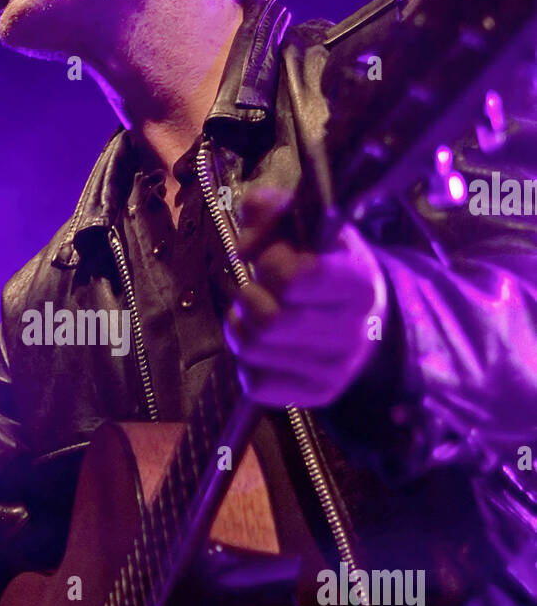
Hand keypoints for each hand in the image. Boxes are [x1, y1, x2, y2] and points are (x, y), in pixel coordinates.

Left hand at [223, 189, 387, 407]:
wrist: (364, 317)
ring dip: (241, 324)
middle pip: (269, 320)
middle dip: (250, 296)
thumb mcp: (307, 224)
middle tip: (258, 286)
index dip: (271, 261)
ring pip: (254, 350)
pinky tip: (263, 342)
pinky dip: (246, 360)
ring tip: (257, 309)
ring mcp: (336, 370)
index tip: (273, 256)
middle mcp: (353, 332)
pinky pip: (256, 385)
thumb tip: (246, 239)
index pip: (297, 277)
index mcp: (359, 283)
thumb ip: (271, 211)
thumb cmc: (327, 262)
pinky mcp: (317, 395)